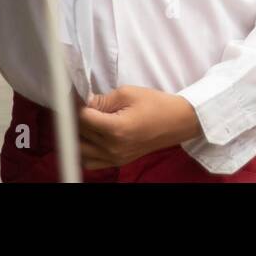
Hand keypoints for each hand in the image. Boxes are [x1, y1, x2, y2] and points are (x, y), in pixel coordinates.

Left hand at [76, 85, 202, 169]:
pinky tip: (92, 137)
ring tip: (89, 121)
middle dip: (78, 117)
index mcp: (116, 129)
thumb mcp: (129, 93)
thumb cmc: (156, 104)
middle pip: (79, 133)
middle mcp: (112, 147)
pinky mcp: (117, 162)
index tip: (80, 96)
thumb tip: (83, 101)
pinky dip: (85, 150)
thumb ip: (103, 99)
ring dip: (79, 134)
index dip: (78, 104)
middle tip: (84, 104)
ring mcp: (114, 158)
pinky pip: (89, 162)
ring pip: (80, 150)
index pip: (82, 118)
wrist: (178, 121)